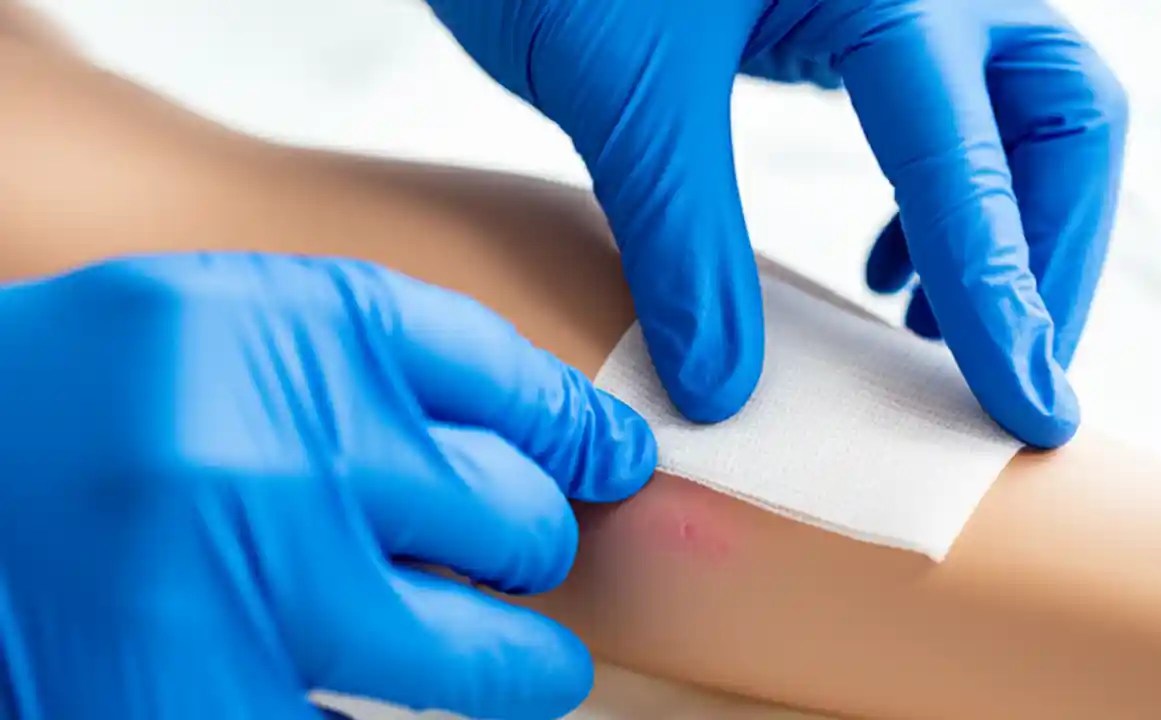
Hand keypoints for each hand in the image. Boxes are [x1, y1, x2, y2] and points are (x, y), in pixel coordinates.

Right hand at [0, 253, 654, 718]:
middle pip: (524, 531)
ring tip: (501, 659)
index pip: (522, 391)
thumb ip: (406, 357)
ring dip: (511, 667)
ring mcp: (245, 605)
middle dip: (528, 555)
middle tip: (508, 567)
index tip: (612, 468)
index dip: (584, 437)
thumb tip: (581, 443)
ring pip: (491, 669)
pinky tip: (342, 671)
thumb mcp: (242, 316)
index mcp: (301, 337)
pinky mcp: (189, 713)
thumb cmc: (94, 393)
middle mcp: (285, 463)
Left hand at [427, 0, 1126, 446]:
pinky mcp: (860, 8)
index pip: (972, 164)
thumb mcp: (625, 103)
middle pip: (1062, 117)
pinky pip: (953, 107)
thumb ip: (683, 249)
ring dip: (1006, 229)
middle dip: (1050, 252)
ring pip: (1024, 110)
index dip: (1004, 299)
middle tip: (1011, 370)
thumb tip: (723, 394)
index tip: (1031, 413)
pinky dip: (944, 197)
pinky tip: (884, 265)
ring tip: (933, 334)